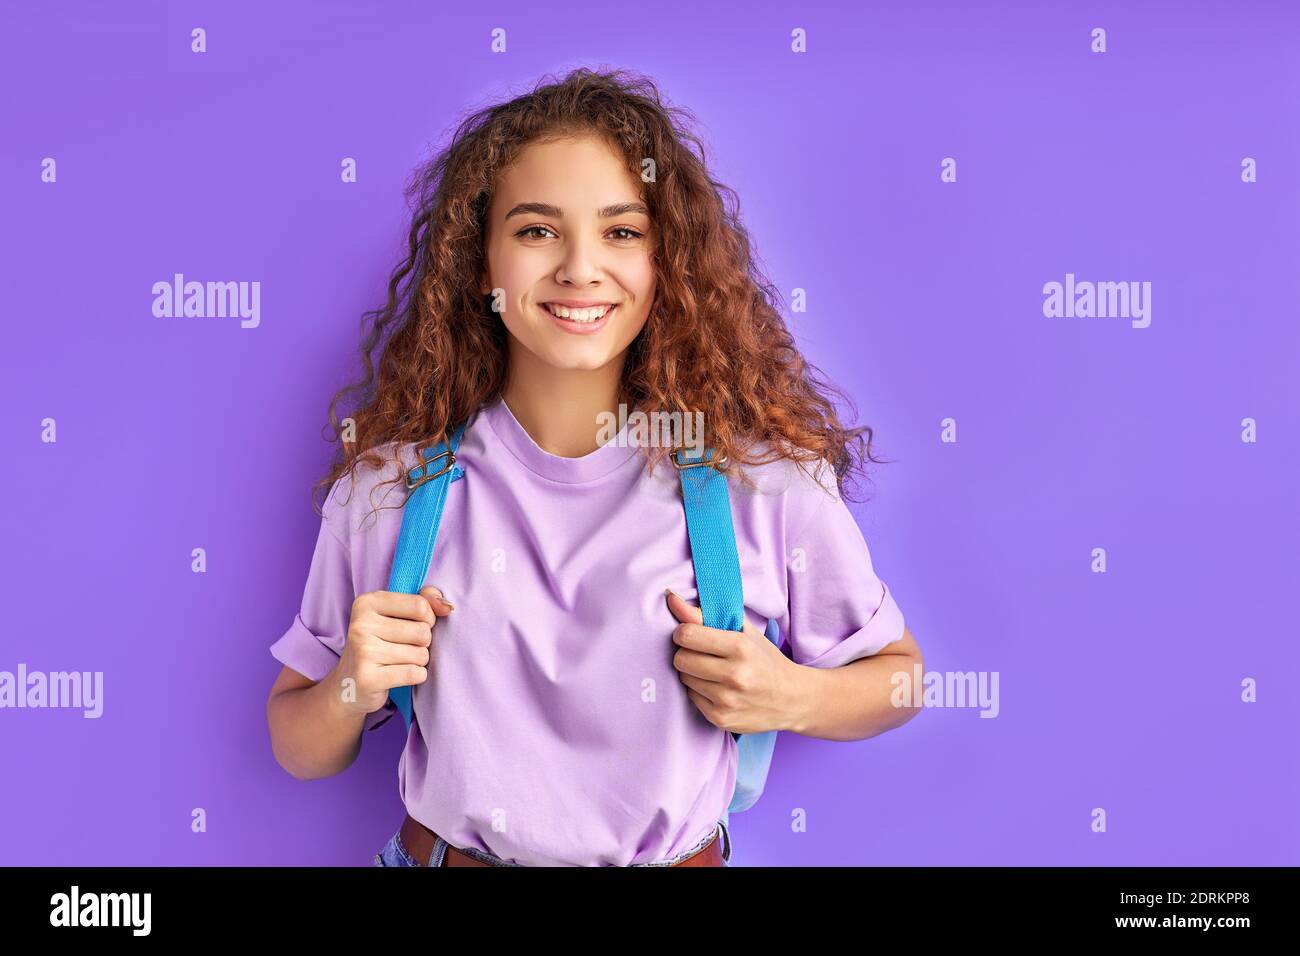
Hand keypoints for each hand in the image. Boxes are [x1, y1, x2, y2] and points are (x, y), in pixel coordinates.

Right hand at [333, 585, 453, 717]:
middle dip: (422, 644)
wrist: (348, 685)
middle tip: (402, 648)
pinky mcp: (368, 678)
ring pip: (421, 654)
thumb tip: (447, 606)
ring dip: (418, 661)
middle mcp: (361, 624)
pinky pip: (414, 673)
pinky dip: (416, 676)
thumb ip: (425, 601)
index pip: (420, 605)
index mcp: (367, 602)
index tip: (414, 625)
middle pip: (422, 632)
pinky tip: (399, 676)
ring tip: (398, 662)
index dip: (427, 619)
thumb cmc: (380, 644)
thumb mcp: (396, 615)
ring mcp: (363, 651)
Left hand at [666, 588, 806, 733]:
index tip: (691, 634)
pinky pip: (691, 698)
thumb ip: (706, 614)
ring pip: (684, 678)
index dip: (683, 632)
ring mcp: (727, 700)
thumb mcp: (744, 632)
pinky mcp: (721, 719)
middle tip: (702, 653)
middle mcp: (735, 675)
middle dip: (686, 653)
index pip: (687, 635)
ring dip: (692, 672)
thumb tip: (672, 598)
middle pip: (681, 658)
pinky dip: (699, 691)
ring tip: (713, 672)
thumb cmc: (765, 660)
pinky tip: (717, 689)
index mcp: (741, 647)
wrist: (792, 699)